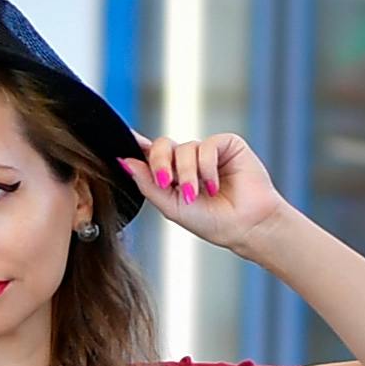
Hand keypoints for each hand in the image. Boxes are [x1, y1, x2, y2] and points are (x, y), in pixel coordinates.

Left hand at [122, 132, 300, 258]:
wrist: (244, 226)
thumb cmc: (211, 221)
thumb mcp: (171, 206)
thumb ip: (148, 184)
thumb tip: (125, 161)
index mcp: (172, 173)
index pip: (150, 154)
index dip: (135, 144)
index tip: (120, 139)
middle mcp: (187, 159)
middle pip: (162, 145)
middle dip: (160, 163)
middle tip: (166, 182)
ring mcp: (207, 150)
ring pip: (184, 148)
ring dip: (188, 174)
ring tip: (198, 194)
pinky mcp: (226, 144)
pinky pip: (206, 145)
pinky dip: (206, 167)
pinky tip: (215, 184)